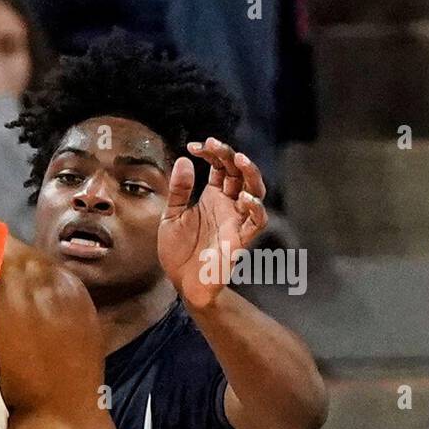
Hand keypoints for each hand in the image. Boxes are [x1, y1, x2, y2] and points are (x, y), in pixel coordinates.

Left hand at [157, 137, 267, 307]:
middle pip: (239, 173)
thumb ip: (178, 191)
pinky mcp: (241, 238)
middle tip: (215, 145)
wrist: (184, 283)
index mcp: (212, 196)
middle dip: (229, 155)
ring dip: (251, 174)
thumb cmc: (179, 251)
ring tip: (239, 159)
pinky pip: (257, 220)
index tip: (194, 146)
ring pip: (255, 190)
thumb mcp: (171, 216)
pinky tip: (245, 197)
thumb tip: (183, 160)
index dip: (212, 153)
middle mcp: (228, 204)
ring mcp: (236, 220)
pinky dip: (255, 208)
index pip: (220, 166)